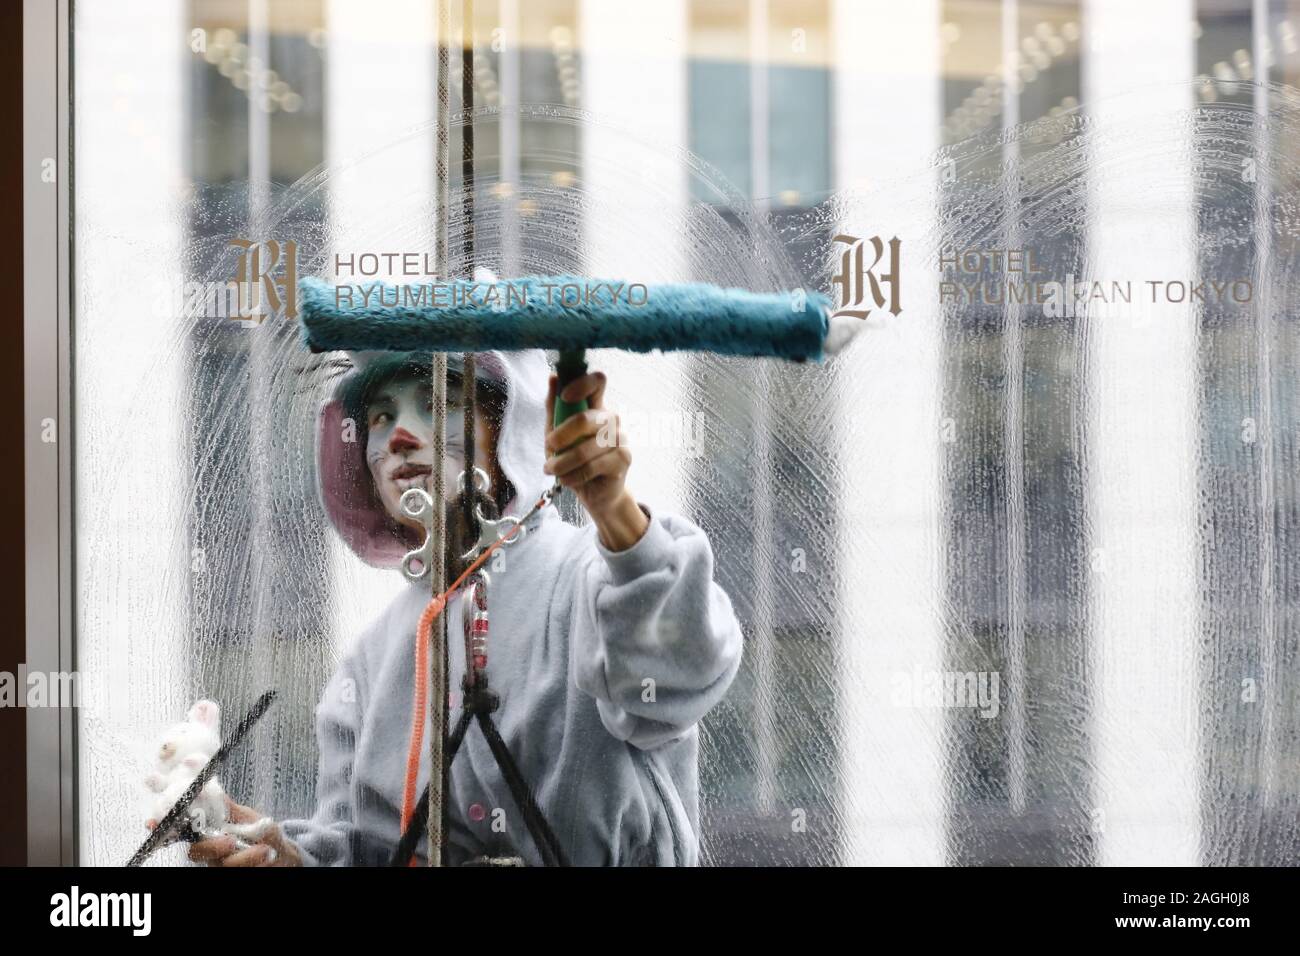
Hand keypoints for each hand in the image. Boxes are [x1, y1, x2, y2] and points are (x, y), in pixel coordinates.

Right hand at [148, 797, 301, 866]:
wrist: (282, 854)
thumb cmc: (261, 833)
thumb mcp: (245, 815)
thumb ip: (224, 806)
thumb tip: (204, 786)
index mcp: (206, 830)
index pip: (179, 829)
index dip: (163, 826)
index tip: (152, 823)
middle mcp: (207, 850)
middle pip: (196, 851)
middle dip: (212, 847)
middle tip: (231, 841)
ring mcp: (217, 864)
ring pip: (219, 865)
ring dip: (243, 858)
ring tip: (264, 850)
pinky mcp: (229, 872)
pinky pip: (234, 871)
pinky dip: (252, 863)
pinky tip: (266, 856)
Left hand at [544, 370, 648, 551]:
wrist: (595, 492)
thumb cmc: (575, 459)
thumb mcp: (557, 432)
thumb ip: (555, 407)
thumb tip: (552, 377)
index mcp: (597, 406)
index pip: (598, 381)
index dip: (581, 384)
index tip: (565, 396)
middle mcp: (612, 418)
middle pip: (587, 418)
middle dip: (562, 435)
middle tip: (549, 446)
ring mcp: (621, 438)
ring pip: (586, 448)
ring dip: (562, 462)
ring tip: (551, 470)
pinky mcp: (624, 459)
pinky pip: (593, 466)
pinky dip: (574, 476)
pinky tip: (567, 479)